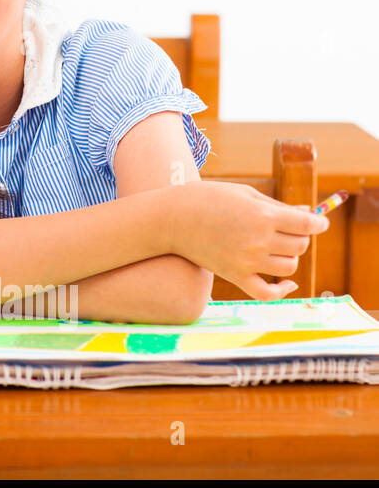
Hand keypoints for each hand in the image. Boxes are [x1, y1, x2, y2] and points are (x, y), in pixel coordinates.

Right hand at [165, 181, 329, 300]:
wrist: (170, 219)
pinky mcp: (235, 275)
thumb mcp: (244, 193)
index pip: (308, 226)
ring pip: (288, 267)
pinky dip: (282, 291)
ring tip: (275, 247)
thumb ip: (277, 205)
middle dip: (299, 237)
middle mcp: (258, 241)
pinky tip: (287, 284)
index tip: (316, 222)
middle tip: (285, 229)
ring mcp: (246, 261)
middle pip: (300, 246)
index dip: (318, 223)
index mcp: (262, 216)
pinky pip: (268, 293)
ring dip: (288, 256)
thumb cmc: (206, 199)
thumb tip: (308, 214)